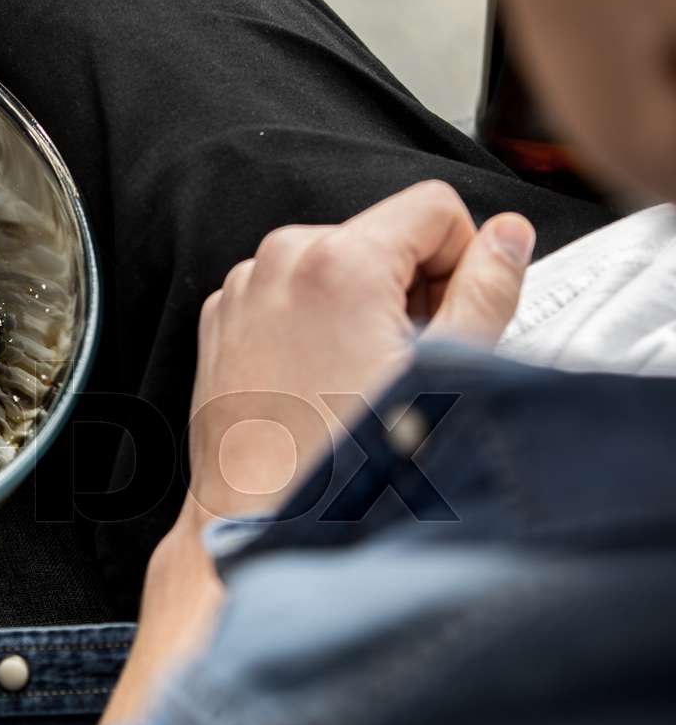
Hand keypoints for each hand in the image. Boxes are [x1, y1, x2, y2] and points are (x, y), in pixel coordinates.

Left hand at [77, 183, 535, 724]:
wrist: (259, 518)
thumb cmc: (343, 465)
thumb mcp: (445, 371)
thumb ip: (487, 288)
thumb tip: (504, 238)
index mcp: (336, 261)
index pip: (431, 206)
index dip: (458, 260)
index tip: (447, 314)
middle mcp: (279, 261)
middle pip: (379, 233)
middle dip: (407, 284)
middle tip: (404, 356)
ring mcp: (242, 289)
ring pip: (332, 261)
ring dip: (359, 302)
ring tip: (358, 374)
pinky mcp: (221, 318)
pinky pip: (288, 290)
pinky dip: (312, 319)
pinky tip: (320, 378)